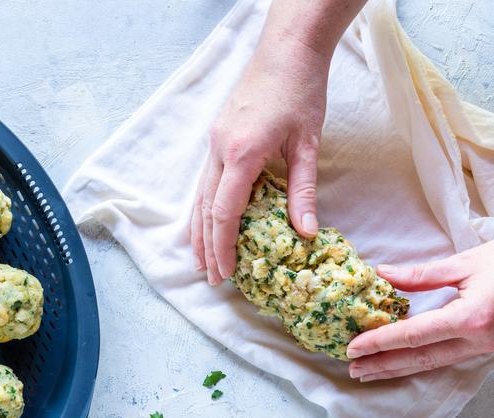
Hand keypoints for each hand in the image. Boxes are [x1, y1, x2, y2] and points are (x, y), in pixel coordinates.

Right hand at [191, 39, 329, 285]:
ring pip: (199, 197)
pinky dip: (203, 209)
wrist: (286, 48)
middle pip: (205, 209)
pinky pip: (204, 182)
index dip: (223, 246)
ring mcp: (214, 143)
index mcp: (241, 154)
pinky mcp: (217, 138)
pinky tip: (205, 224)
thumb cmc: (301, 91)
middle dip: (207, 247)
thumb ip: (303, 191)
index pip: (224, 212)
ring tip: (201, 260)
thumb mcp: (307, 144)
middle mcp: (219, 150)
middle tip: (212, 278)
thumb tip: (306, 233)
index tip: (226, 273)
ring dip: (199, 231)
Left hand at [347, 240, 493, 379]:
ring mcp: (484, 349)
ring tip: (370, 372)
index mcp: (470, 318)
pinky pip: (447, 360)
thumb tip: (384, 274)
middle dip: (384, 365)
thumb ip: (424, 275)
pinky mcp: (486, 349)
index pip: (415, 335)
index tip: (354, 347)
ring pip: (433, 364)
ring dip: (399, 368)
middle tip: (354, 369)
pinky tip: (402, 363)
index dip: (381, 342)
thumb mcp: (469, 263)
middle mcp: (477, 341)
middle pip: (420, 359)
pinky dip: (420, 362)